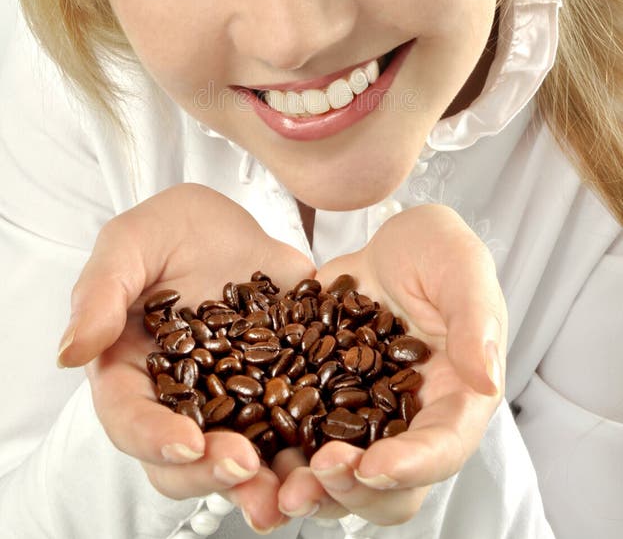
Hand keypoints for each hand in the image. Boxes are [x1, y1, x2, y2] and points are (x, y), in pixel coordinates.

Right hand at [58, 183, 314, 531]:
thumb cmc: (170, 229)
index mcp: (131, 372)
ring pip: (242, 459)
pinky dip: (313, 449)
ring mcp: (233, 402)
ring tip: (295, 490)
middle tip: (247, 466)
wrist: (236, 220)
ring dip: (267, 482)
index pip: (130, 418)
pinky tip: (337, 454)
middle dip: (214, 472)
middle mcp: (180, 401)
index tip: (188, 443)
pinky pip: (296, 430)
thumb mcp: (130, 243)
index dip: (154, 438)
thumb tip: (70, 352)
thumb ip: (101, 292)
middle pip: (185, 458)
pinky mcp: (282, 390)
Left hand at [275, 204, 506, 525]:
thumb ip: (476, 320)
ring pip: (339, 476)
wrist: (386, 241)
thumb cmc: (437, 251)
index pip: (441, 448)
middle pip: (387, 484)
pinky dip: (274, 452)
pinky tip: (245, 449)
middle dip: (350, 491)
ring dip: (308, 487)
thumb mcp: (462, 268)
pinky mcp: (320, 402)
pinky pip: (297, 439)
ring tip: (276, 483)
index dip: (410, 466)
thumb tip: (487, 378)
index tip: (371, 466)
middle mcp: (408, 421)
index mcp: (455, 399)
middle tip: (312, 476)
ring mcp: (361, 417)